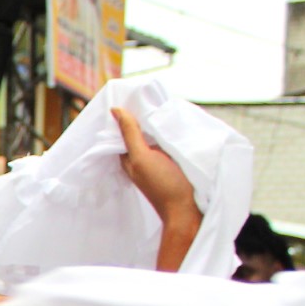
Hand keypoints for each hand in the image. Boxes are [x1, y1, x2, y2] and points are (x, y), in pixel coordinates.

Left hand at [112, 108, 201, 270]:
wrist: (189, 210)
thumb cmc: (163, 185)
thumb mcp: (142, 157)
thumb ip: (130, 135)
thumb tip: (116, 110)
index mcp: (129, 158)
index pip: (122, 131)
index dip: (126, 115)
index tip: (131, 94)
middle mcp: (142, 158)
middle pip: (140, 132)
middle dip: (144, 117)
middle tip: (150, 95)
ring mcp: (159, 160)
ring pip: (156, 136)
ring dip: (159, 123)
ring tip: (165, 104)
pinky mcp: (175, 162)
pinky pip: (170, 142)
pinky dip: (172, 132)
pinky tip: (178, 122)